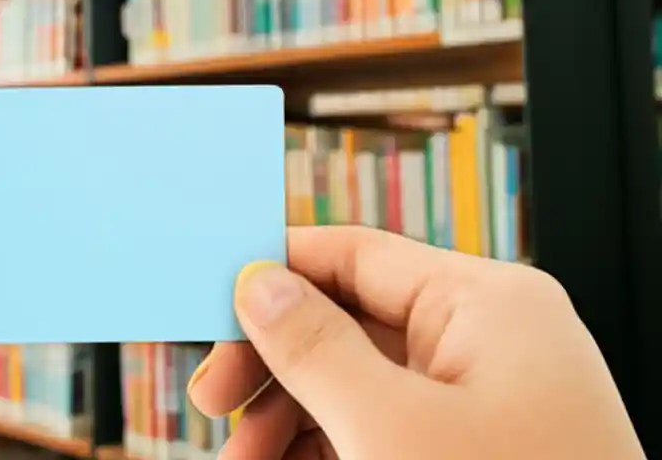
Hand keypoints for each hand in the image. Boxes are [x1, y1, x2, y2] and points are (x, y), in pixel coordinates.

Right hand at [188, 226, 643, 458]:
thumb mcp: (389, 430)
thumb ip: (314, 347)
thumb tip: (258, 282)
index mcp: (486, 304)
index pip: (354, 253)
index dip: (272, 274)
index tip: (205, 308)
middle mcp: (488, 341)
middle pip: (346, 322)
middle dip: (273, 367)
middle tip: (211, 402)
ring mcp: (485, 401)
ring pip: (355, 383)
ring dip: (287, 419)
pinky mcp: (475, 450)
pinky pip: (380, 430)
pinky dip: (324, 448)